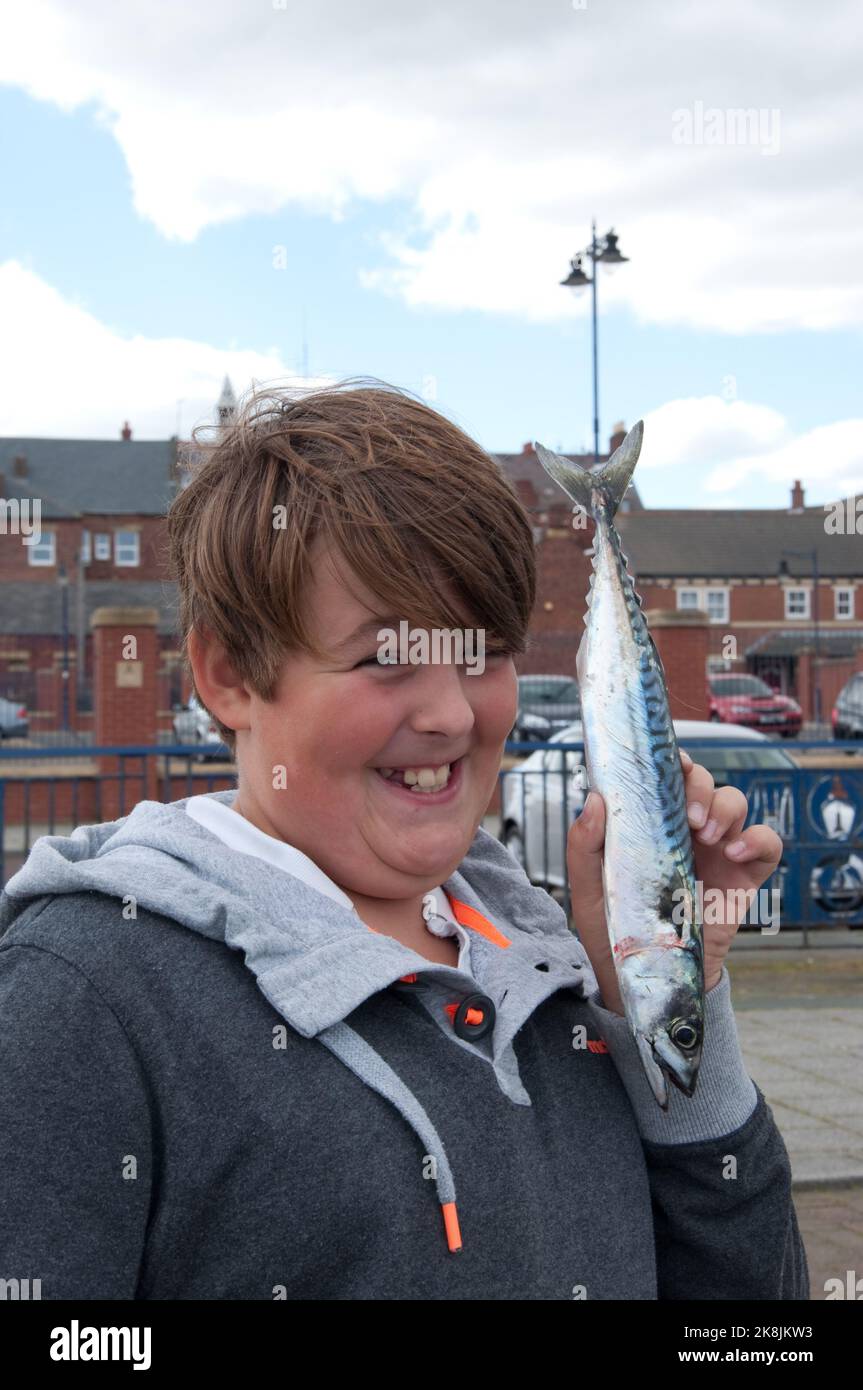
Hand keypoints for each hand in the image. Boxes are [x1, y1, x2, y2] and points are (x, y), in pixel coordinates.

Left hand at [566, 750, 783, 1015]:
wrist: (648, 978)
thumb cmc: (615, 930)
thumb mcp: (588, 890)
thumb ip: (584, 847)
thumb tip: (593, 799)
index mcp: (651, 823)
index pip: (666, 776)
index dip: (671, 760)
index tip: (669, 764)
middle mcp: (686, 829)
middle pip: (704, 780)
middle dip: (700, 785)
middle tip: (688, 816)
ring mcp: (718, 850)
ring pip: (736, 801)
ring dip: (725, 808)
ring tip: (706, 837)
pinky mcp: (744, 876)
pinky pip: (767, 842)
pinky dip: (758, 839)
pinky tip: (735, 854)